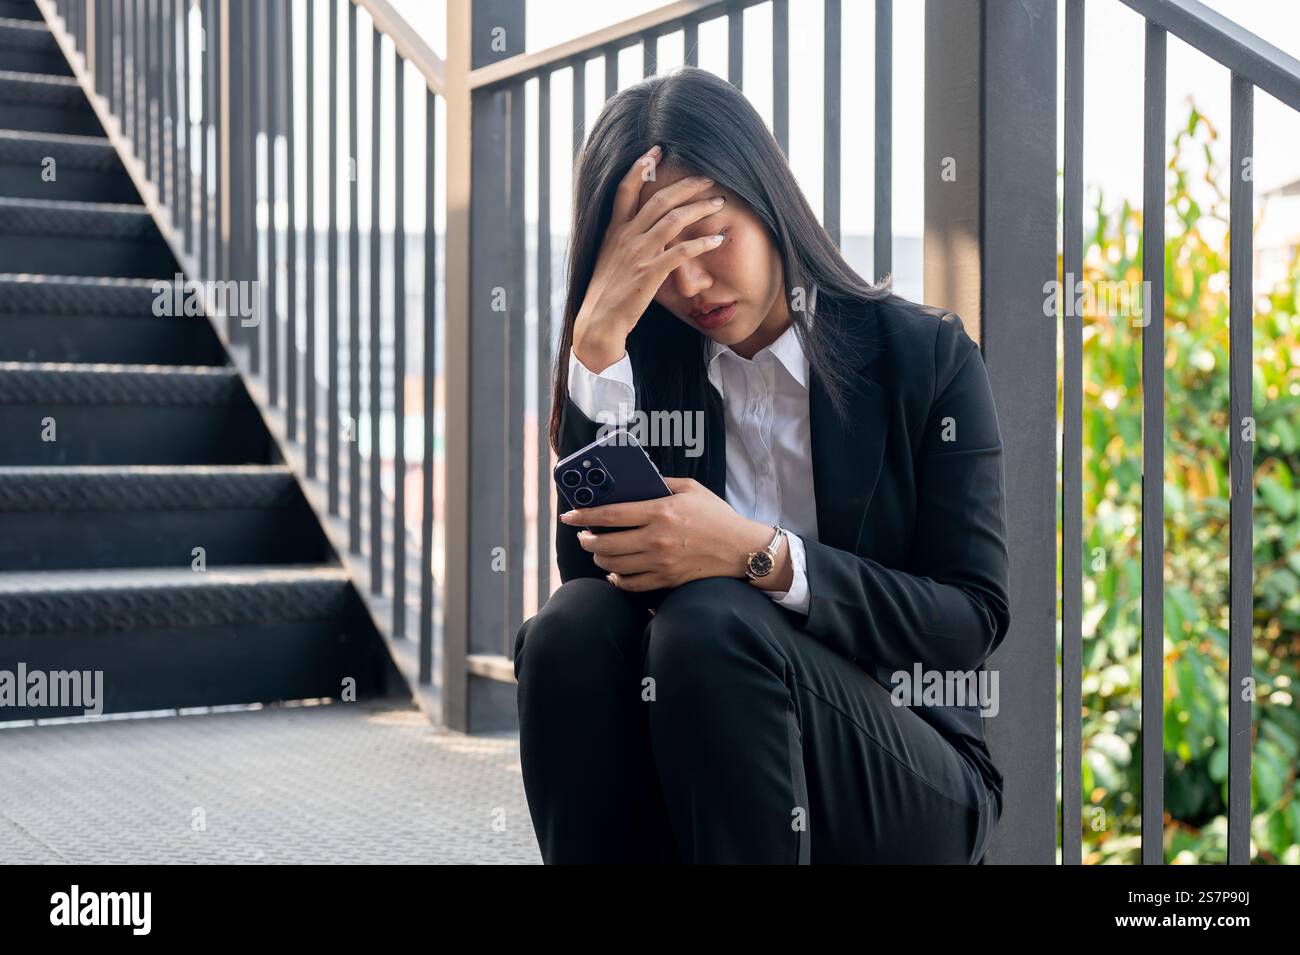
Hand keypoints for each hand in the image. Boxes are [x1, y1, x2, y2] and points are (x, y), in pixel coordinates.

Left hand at [560, 477, 790, 592]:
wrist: (741, 549)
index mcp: (660, 511)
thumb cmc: (716, 516)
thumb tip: (634, 481)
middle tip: (582, 536)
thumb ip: (661, 483)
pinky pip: (630, 584)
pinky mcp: (667, 580)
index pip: (611, 514)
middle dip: (586, 540)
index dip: (584, 515)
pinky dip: (616, 579)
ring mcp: (661, 562)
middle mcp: (657, 538)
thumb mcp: (691, 489)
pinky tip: (613, 572)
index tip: (570, 516)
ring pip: (614, 564)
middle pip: (605, 543)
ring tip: (597, 551)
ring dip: (599, 558)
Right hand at [572, 145, 727, 370]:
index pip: (626, 189)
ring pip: (674, 219)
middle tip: (708, 177)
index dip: (641, 166)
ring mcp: (638, 253)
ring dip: (700, 207)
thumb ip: (623, 241)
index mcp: (614, 230)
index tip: (657, 149)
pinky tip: (717, 239)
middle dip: (687, 184)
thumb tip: (639, 230)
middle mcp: (625, 236)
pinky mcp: (650, 273)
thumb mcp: (608, 260)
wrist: (598, 322)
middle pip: (659, 199)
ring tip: (719, 201)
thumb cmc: (604, 294)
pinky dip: (702, 243)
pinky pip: (682, 251)